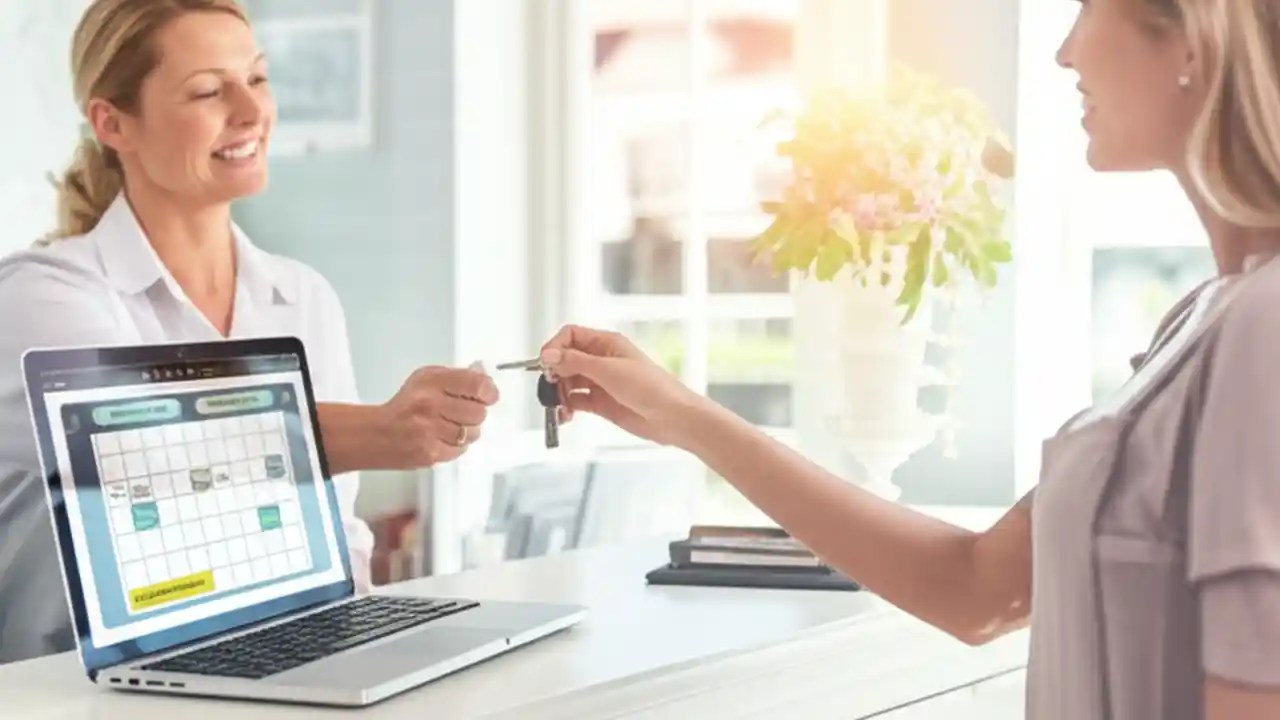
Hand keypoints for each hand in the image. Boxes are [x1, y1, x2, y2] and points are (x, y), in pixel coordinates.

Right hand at [379, 366, 498, 466]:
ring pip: (472, 433)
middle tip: (463, 413)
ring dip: (467, 431)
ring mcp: (431, 431)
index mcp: (432, 381)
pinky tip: (443, 438)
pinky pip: (461, 450)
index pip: (476, 385)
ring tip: (451, 427)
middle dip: (475, 413)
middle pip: (478, 412)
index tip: (489, 395)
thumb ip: (457, 378)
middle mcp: (431, 404)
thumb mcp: (426, 379)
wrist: (377, 434)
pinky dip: (456, 445)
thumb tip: (487, 383)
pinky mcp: (431, 453)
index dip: (489, 392)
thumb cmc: (406, 405)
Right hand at [539, 324, 705, 446]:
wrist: (672, 417)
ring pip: (569, 382)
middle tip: (550, 387)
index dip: (555, 347)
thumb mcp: (609, 371)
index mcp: (606, 343)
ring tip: (558, 406)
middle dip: (554, 373)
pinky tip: (565, 415)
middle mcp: (602, 361)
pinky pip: (576, 401)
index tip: (545, 364)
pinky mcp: (601, 403)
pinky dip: (566, 408)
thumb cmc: (651, 388)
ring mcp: (601, 382)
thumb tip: (549, 354)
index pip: (571, 336)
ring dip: (558, 393)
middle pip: (565, 360)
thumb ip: (576, 362)